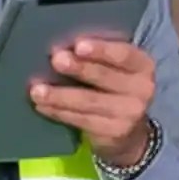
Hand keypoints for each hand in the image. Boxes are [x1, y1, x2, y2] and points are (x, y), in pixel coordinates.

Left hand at [30, 38, 155, 166]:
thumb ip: (97, 55)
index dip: (102, 50)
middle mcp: (142, 90)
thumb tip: (60, 46)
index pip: (124, 55)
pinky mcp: (113, 133)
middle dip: (78, 68)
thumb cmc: (113, 85)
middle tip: (55, 60)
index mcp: (142, 65)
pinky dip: (58, 112)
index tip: (79, 46)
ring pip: (89, 101)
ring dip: (59, 95)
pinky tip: (42, 106)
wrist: (130, 129)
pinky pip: (80, 120)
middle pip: (105, 77)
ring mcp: (129, 114)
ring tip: (37, 90)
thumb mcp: (115, 67)